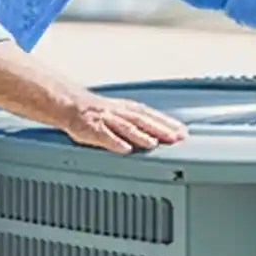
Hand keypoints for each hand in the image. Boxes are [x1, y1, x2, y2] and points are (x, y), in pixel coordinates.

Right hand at [59, 92, 187, 153]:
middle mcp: (120, 112)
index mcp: (128, 109)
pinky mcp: (92, 129)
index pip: (152, 115)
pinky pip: (104, 136)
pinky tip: (125, 149)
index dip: (168, 122)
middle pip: (143, 120)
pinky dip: (115, 142)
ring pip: (126, 127)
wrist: (72, 105)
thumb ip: (139, 122)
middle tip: (176, 137)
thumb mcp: (122, 112)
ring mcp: (106, 120)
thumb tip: (161, 133)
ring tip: (153, 144)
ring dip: (140, 135)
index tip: (183, 131)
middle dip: (160, 129)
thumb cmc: (98, 112)